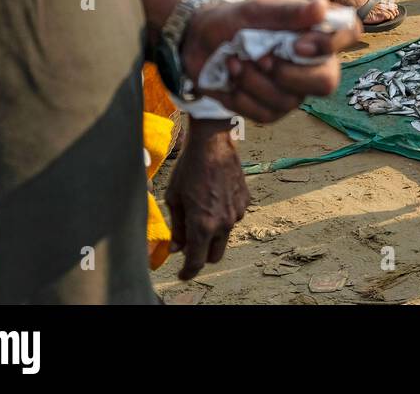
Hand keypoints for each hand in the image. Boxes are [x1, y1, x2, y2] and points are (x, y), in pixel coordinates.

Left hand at [165, 119, 249, 279]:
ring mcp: (237, 211)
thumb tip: (176, 248)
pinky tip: (214, 196)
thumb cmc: (189, 169)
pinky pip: (233, 216)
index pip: (196, 262)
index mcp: (203, 225)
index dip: (188, 272)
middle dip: (202, 255)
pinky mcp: (245, 200)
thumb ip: (177, 228)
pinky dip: (223, 214)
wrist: (213, 144)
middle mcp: (223, 223)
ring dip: (213, 232)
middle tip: (190, 245)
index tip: (183, 275)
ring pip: (224, 235)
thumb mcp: (174, 199)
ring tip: (201, 209)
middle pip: (215, 255)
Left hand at [182, 0, 360, 122]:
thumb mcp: (260, 10)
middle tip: (261, 58)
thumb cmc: (237, 19)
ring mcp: (293, 90)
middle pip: (326, 83)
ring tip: (236, 62)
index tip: (295, 44)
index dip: (329, 44)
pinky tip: (231, 78)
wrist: (201, 39)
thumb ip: (291, 12)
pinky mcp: (270, 110)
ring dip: (254, 81)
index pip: (349, 33)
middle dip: (287, 74)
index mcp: (315, 32)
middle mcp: (312, 64)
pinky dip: (241, 96)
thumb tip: (322, 7)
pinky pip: (265, 114)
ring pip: (287, 101)